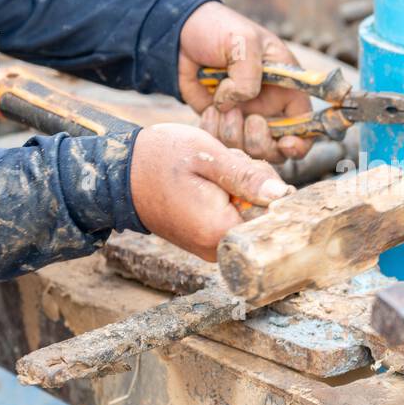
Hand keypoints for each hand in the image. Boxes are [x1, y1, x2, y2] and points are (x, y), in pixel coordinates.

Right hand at [129, 123, 291, 260]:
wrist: (121, 173)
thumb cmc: (160, 158)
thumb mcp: (208, 156)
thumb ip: (247, 177)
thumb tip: (283, 194)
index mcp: (220, 230)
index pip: (273, 218)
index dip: (271, 189)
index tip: (250, 171)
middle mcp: (218, 248)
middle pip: (263, 217)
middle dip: (254, 188)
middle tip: (225, 167)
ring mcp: (212, 248)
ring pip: (249, 216)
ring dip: (241, 192)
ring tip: (212, 175)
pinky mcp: (208, 241)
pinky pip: (234, 220)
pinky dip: (230, 199)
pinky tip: (211, 185)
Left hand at [178, 1, 312, 162]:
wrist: (181, 33)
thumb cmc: (222, 29)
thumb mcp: (243, 41)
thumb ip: (249, 75)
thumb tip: (240, 103)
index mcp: (286, 90)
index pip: (304, 127)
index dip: (301, 144)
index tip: (287, 144)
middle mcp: (267, 110)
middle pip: (275, 150)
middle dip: (261, 142)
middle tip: (250, 119)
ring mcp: (242, 119)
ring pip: (245, 150)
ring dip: (232, 132)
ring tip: (221, 105)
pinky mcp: (218, 124)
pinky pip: (218, 144)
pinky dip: (213, 131)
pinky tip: (209, 109)